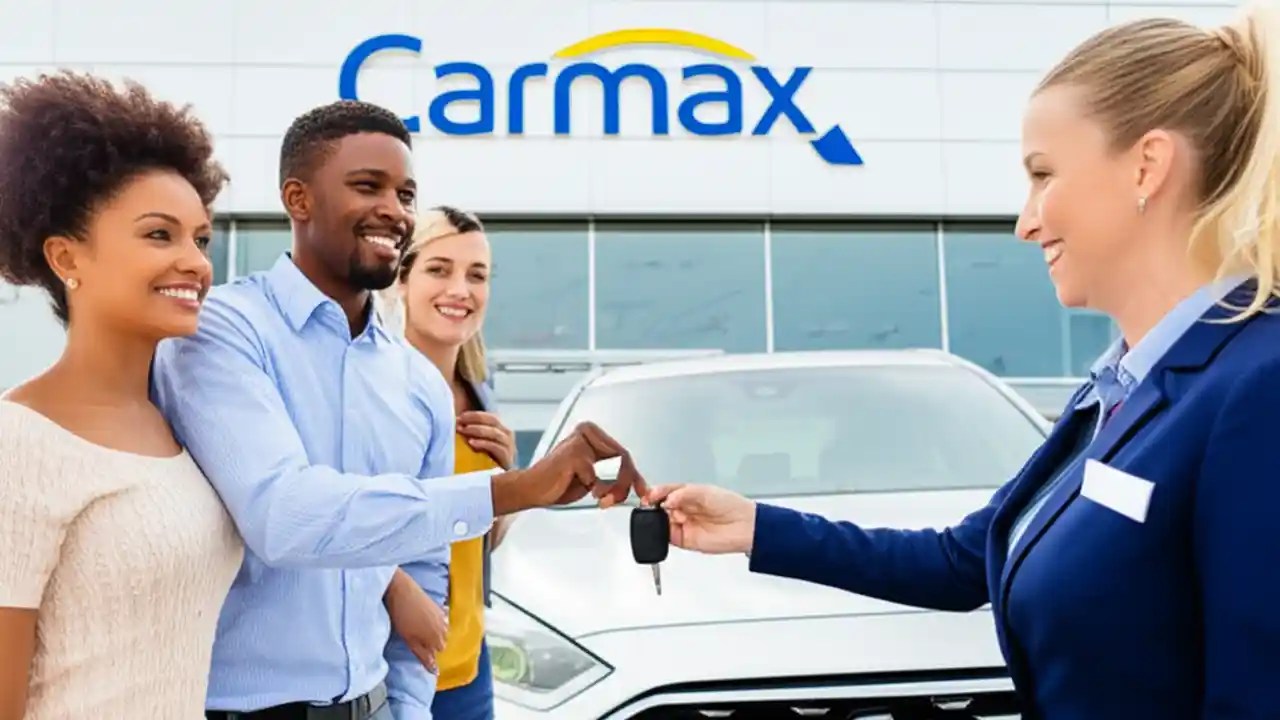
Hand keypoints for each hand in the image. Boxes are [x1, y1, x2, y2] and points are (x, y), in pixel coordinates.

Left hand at [385, 570, 447, 673]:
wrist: (401, 591)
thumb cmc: (403, 618)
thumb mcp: (410, 641)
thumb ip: (423, 656)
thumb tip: (435, 671)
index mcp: (437, 638)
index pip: (438, 653)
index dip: (428, 654)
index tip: (420, 652)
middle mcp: (444, 628)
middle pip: (441, 642)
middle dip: (432, 644)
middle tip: (417, 641)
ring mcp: (442, 616)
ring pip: (442, 631)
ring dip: (434, 633)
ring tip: (421, 630)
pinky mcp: (437, 606)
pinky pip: (442, 618)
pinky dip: (436, 621)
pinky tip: (427, 619)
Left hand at [457, 411, 516, 468]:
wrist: (500, 484)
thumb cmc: (486, 464)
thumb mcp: (480, 447)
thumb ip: (473, 435)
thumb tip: (456, 424)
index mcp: (501, 430)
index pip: (490, 417)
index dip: (475, 415)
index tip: (460, 416)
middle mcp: (507, 436)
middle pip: (494, 421)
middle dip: (475, 420)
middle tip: (460, 422)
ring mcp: (509, 447)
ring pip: (495, 433)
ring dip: (478, 430)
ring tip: (463, 430)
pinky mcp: (508, 459)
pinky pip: (497, 448)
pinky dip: (484, 444)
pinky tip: (472, 443)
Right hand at [490, 422, 646, 514]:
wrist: (532, 489)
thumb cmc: (558, 483)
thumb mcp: (594, 477)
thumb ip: (614, 474)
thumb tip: (639, 482)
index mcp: (592, 433)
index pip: (623, 453)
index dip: (635, 476)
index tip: (643, 491)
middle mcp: (587, 431)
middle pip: (624, 458)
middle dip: (625, 484)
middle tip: (615, 500)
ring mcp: (581, 440)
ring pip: (616, 466)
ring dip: (612, 489)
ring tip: (600, 499)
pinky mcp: (575, 454)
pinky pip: (597, 477)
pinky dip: (594, 489)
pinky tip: (583, 490)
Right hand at [645, 484, 757, 554]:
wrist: (744, 526)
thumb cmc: (731, 506)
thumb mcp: (705, 492)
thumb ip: (683, 494)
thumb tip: (666, 500)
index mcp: (688, 495)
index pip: (666, 492)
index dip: (656, 492)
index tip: (650, 494)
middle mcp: (684, 510)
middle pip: (660, 507)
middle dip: (654, 505)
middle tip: (651, 504)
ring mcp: (683, 525)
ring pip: (661, 521)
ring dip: (656, 519)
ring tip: (660, 515)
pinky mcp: (684, 540)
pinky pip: (666, 537)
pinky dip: (661, 533)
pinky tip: (663, 527)